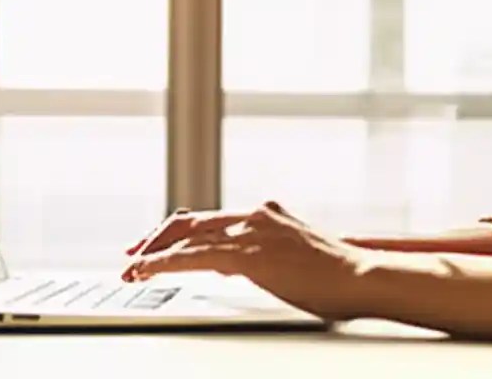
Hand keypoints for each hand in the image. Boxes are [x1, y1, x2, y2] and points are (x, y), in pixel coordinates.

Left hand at [121, 201, 366, 320]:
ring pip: (187, 238)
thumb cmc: (339, 276)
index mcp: (266, 215)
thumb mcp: (296, 259)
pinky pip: (192, 257)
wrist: (360, 275)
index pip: (212, 219)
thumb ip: (265, 258)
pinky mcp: (247, 254)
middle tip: (133, 255)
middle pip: (192, 222)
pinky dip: (162, 263)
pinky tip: (146, 270)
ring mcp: (250, 232)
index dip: (180, 231)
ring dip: (153, 254)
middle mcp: (255, 216)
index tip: (158, 244)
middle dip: (158, 238)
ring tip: (131, 270)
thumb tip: (239, 269)